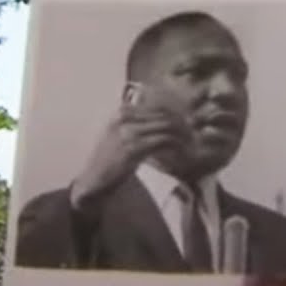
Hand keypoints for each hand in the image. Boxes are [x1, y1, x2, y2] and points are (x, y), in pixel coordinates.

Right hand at [69, 98, 188, 212]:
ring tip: (190, 144)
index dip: (175, 114)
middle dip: (181, 124)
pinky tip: (181, 153)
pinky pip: (162, 142)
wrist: (93, 180)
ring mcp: (128, 132)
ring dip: (181, 135)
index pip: (157, 105)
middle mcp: (124, 117)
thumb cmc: (108, 160)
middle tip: (193, 134)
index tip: (187, 124)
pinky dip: (175, 146)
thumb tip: (165, 121)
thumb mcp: (119, 135)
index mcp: (122, 112)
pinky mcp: (133, 148)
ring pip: (165, 126)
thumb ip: (137, 125)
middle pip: (163, 114)